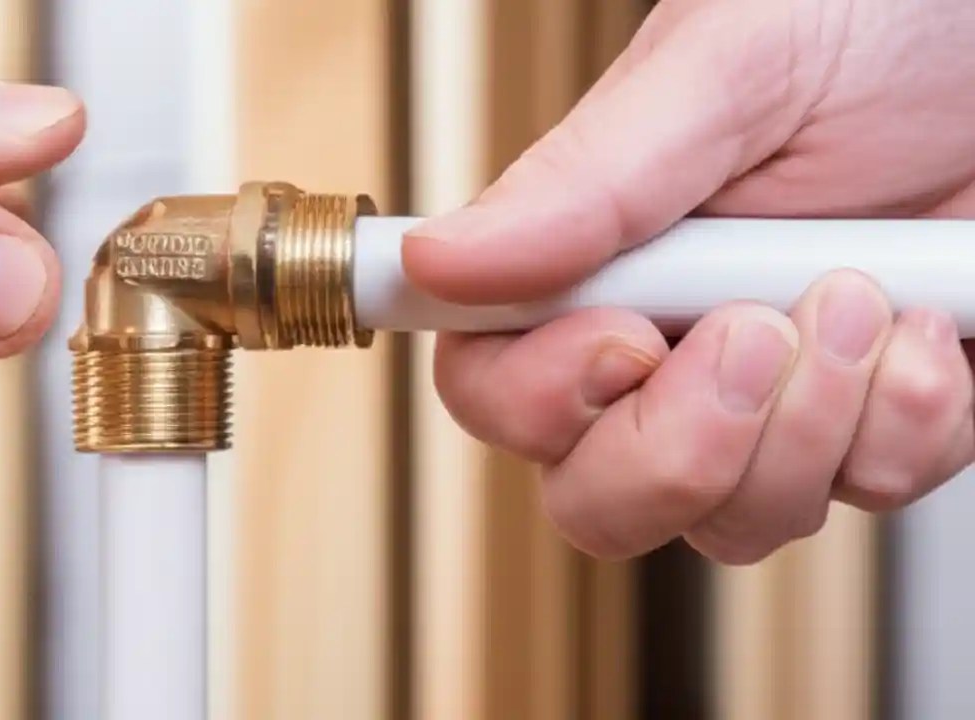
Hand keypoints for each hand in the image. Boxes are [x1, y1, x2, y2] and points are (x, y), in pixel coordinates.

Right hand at [404, 0, 974, 563]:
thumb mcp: (724, 71)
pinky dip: (914, 421)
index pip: (491, 390)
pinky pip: (870, 492)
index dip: (538, 398)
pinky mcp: (869, 420)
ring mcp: (766, 397)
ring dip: (814, 422)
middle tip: (753, 329)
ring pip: (735, 520)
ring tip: (864, 292)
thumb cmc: (872, 18)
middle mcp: (664, 345)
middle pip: (598, 499)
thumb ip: (582, 181)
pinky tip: (929, 323)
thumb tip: (435, 260)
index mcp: (594, 261)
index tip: (625, 335)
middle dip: (682, 447)